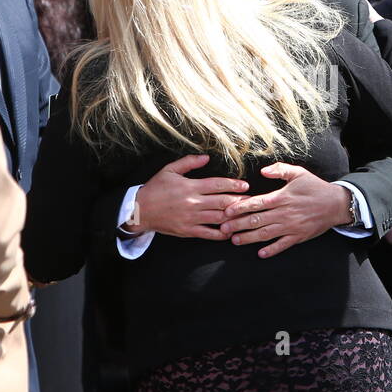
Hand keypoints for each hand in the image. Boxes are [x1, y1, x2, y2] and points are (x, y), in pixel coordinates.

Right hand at [132, 154, 248, 240]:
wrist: (139, 211)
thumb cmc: (155, 189)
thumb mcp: (169, 170)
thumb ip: (189, 163)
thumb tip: (206, 157)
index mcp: (191, 186)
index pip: (217, 184)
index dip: (233, 185)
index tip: (245, 185)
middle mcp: (193, 202)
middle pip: (223, 202)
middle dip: (240, 201)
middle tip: (252, 200)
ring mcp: (192, 218)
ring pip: (219, 218)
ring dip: (234, 217)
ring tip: (246, 215)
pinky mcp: (188, 231)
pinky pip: (209, 233)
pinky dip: (221, 234)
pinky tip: (231, 232)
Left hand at [219, 162, 350, 257]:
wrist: (336, 204)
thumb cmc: (315, 187)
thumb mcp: (299, 173)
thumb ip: (280, 170)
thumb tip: (263, 171)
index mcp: (282, 197)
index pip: (256, 203)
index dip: (240, 207)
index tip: (227, 211)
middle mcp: (284, 213)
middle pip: (256, 220)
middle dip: (238, 225)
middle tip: (223, 229)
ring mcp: (291, 227)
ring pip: (265, 234)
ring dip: (249, 238)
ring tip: (235, 241)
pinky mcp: (298, 236)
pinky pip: (282, 245)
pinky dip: (271, 250)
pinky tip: (260, 254)